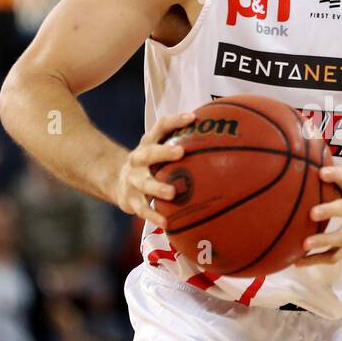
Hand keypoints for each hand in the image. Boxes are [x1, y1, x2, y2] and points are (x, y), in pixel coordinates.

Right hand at [112, 110, 194, 227]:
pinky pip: (143, 209)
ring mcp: (133, 179)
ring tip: (172, 193)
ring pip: (144, 183)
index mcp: (149, 143)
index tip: (193, 117)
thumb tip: (224, 140)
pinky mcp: (130, 199)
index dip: (175, 121)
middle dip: (163, 152)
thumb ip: (185, 144)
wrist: (116, 181)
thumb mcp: (160, 150)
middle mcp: (138, 158)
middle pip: (149, 153)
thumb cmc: (151, 164)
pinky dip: (154, 216)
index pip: (161, 127)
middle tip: (181, 152)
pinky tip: (167, 223)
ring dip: (157, 188)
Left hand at [295, 165, 341, 265]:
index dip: (335, 175)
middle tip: (312, 213)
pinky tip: (297, 261)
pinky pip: (334, 256)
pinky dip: (316, 260)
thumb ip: (332, 177)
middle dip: (330, 210)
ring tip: (304, 244)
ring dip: (324, 242)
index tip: (322, 173)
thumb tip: (300, 161)